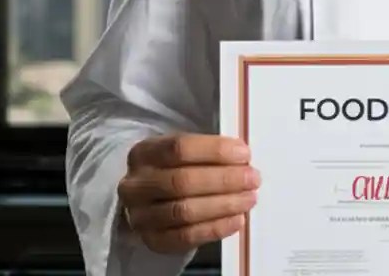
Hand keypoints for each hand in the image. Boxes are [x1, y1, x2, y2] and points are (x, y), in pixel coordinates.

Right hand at [117, 134, 259, 253]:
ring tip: (249, 198)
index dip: (215, 151)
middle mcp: (135, 184)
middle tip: (252, 179)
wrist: (153, 201)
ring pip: (184, 211)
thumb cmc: (176, 169)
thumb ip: (209, 153)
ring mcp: (140, 215)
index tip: (244, 154)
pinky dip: (215, 228)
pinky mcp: (151, 240)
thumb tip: (242, 158)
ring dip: (223, 205)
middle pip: (182, 181)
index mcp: (143, 152)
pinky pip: (185, 237)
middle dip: (224, 180)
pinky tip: (237, 220)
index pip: (179, 147)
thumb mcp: (185, 153)